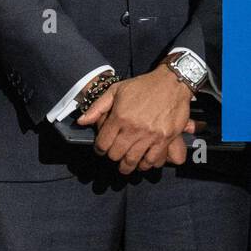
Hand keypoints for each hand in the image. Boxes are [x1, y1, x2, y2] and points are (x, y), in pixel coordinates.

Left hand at [77, 66, 192, 173]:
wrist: (171, 84)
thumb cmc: (142, 86)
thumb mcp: (115, 90)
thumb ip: (97, 108)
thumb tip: (81, 122)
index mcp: (119, 117)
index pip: (103, 143)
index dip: (99, 150)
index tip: (101, 150)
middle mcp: (133, 129)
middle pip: (117, 154)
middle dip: (113, 157)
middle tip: (114, 156)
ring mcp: (150, 135)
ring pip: (133, 160)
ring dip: (128, 166)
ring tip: (126, 166)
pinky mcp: (166, 139)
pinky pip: (153, 159)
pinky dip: (146, 164)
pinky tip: (143, 163)